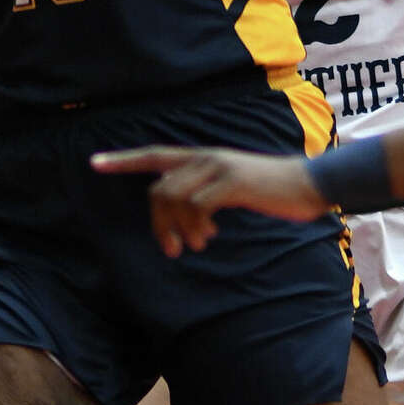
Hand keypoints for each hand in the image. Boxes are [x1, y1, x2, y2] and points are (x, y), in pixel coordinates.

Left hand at [91, 146, 327, 258]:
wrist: (309, 183)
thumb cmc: (271, 189)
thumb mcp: (232, 186)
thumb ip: (206, 191)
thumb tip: (184, 215)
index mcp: (203, 157)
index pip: (154, 155)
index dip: (123, 160)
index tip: (94, 163)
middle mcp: (206, 157)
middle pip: (159, 189)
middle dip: (158, 223)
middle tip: (172, 249)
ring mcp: (219, 168)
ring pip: (173, 197)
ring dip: (178, 229)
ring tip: (193, 245)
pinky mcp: (232, 182)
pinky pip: (196, 206)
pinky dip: (196, 227)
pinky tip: (208, 237)